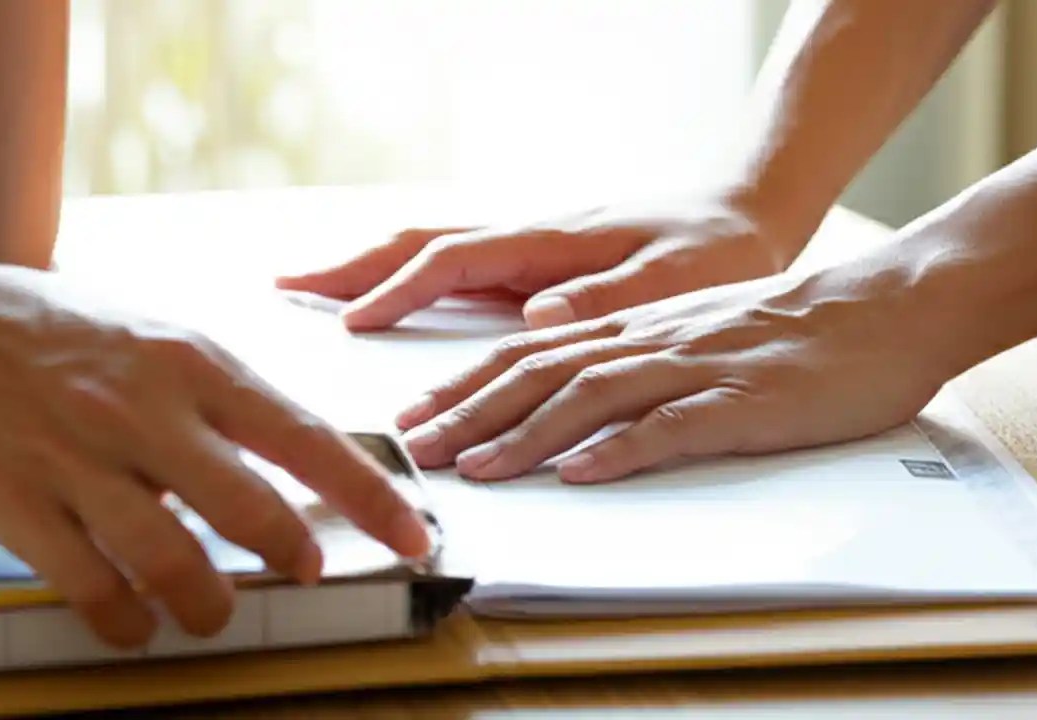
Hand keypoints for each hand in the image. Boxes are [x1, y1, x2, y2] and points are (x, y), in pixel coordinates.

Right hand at [0, 260, 428, 647]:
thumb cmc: (59, 330)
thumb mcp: (160, 336)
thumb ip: (224, 398)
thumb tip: (298, 457)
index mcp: (194, 362)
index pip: (307, 438)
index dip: (372, 497)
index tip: (415, 535)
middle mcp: (144, 410)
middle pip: (251, 509)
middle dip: (294, 555)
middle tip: (308, 571)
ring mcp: (78, 459)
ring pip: (173, 562)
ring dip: (210, 605)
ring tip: (213, 611)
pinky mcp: (17, 503)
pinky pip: (91, 588)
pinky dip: (127, 623)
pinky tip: (137, 621)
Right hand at [276, 194, 812, 330]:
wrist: (747, 211)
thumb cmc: (718, 250)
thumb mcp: (679, 278)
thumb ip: (610, 296)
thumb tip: (536, 316)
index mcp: (553, 240)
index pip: (456, 261)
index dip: (399, 291)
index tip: (352, 321)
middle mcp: (531, 237)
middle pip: (423, 244)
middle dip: (354, 266)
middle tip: (289, 288)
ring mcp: (531, 246)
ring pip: (433, 250)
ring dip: (371, 267)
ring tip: (316, 289)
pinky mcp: (540, 260)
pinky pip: (458, 265)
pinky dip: (410, 276)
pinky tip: (394, 295)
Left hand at [395, 264, 955, 483]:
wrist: (883, 305)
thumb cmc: (796, 326)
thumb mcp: (700, 328)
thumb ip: (640, 353)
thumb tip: (577, 391)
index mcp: (641, 323)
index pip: (533, 350)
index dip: (469, 383)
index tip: (420, 414)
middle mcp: (654, 339)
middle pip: (543, 372)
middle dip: (472, 411)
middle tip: (417, 447)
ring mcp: (697, 367)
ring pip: (592, 396)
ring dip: (526, 433)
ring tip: (478, 468)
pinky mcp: (742, 402)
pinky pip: (671, 426)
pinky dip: (619, 449)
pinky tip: (580, 472)